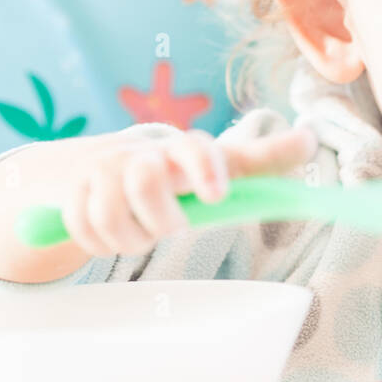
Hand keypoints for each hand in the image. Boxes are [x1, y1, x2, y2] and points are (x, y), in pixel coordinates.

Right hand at [60, 123, 317, 257]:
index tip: (216, 196)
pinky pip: (82, 229)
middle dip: (159, 219)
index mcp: (183, 150)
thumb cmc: (175, 175)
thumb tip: (312, 139)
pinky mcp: (70, 194)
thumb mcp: (220, 168)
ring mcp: (102, 172)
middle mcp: (142, 154)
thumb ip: (264, 160)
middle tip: (167, 226)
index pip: (196, 149)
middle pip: (145, 181)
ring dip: (128, 237)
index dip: (205, 169)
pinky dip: (96, 241)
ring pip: (110, 217)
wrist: (99, 165)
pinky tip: (109, 232)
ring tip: (139, 230)